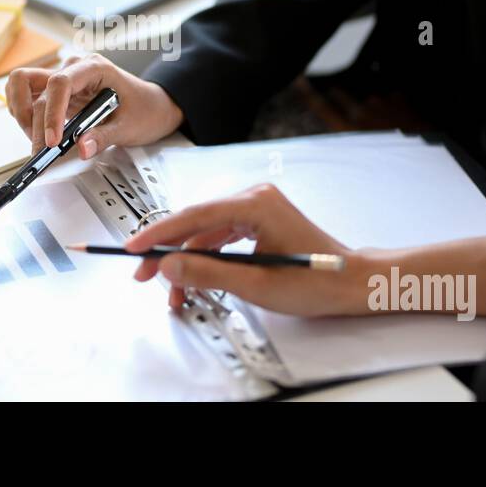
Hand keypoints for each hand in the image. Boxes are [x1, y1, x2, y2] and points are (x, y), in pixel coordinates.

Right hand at [5, 53, 183, 157]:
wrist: (152, 106)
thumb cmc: (145, 108)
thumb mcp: (129, 127)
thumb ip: (104, 137)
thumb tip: (81, 148)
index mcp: (94, 68)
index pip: (60, 83)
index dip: (52, 113)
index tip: (53, 140)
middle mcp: (75, 69)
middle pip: (34, 84)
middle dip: (32, 120)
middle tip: (41, 148)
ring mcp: (64, 79)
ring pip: (24, 86)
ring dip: (22, 114)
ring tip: (37, 141)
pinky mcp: (59, 93)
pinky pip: (29, 95)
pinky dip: (24, 113)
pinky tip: (35, 132)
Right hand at [126, 184, 373, 316]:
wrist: (351, 282)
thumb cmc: (316, 281)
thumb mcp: (255, 284)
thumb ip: (207, 273)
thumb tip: (168, 266)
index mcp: (255, 203)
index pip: (194, 215)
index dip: (159, 233)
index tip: (134, 247)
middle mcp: (254, 198)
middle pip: (195, 221)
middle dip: (167, 250)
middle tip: (142, 272)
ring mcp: (256, 208)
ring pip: (205, 231)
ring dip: (184, 258)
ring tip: (168, 288)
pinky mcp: (257, 221)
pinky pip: (219, 236)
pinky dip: (203, 257)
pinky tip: (191, 279)